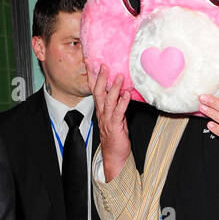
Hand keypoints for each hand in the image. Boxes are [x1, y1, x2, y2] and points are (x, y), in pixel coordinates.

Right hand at [88, 63, 131, 179]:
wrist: (115, 156)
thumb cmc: (116, 138)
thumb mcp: (116, 118)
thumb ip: (118, 106)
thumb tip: (123, 93)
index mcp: (101, 110)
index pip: (94, 90)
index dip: (92, 76)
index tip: (92, 63)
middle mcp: (102, 113)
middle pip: (98, 92)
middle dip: (100, 77)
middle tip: (103, 65)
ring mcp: (108, 119)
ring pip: (108, 100)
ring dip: (113, 87)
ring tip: (119, 76)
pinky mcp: (115, 126)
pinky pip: (118, 112)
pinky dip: (123, 102)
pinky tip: (127, 94)